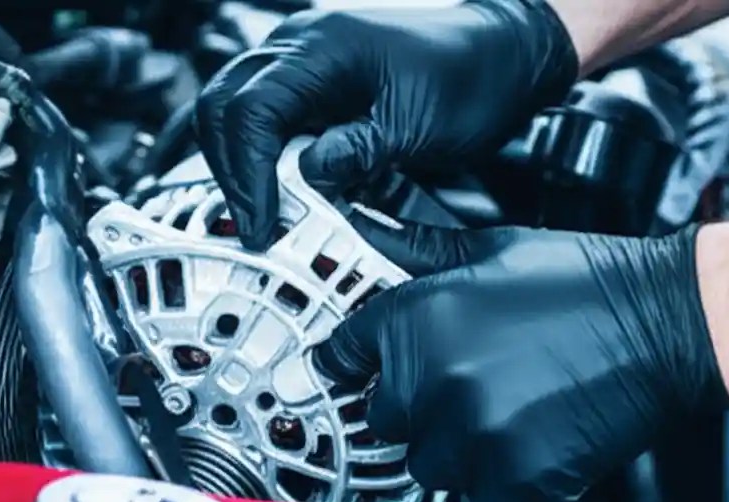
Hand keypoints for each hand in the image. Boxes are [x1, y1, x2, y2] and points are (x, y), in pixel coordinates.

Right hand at [194, 0, 577, 248]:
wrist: (503, 59)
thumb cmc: (473, 80)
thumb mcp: (419, 126)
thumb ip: (359, 150)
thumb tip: (307, 176)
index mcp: (322, 49)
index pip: (250, 110)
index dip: (247, 173)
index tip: (263, 223)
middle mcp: (301, 47)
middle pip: (225, 106)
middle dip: (232, 173)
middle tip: (256, 227)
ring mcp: (303, 62)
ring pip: (236, 112)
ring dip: (242, 166)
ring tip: (266, 215)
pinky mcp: (314, 85)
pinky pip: (265, 117)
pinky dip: (263, 156)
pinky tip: (282, 191)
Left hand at [313, 215, 728, 501]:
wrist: (667, 323)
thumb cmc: (590, 284)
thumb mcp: (492, 249)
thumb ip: (420, 253)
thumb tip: (373, 233)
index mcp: (417, 316)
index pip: (338, 357)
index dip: (350, 368)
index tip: (355, 377)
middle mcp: (433, 377)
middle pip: (383, 420)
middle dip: (416, 409)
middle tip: (467, 390)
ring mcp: (472, 433)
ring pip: (429, 464)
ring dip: (457, 450)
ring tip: (506, 415)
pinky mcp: (512, 479)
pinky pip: (476, 498)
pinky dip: (497, 483)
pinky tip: (530, 442)